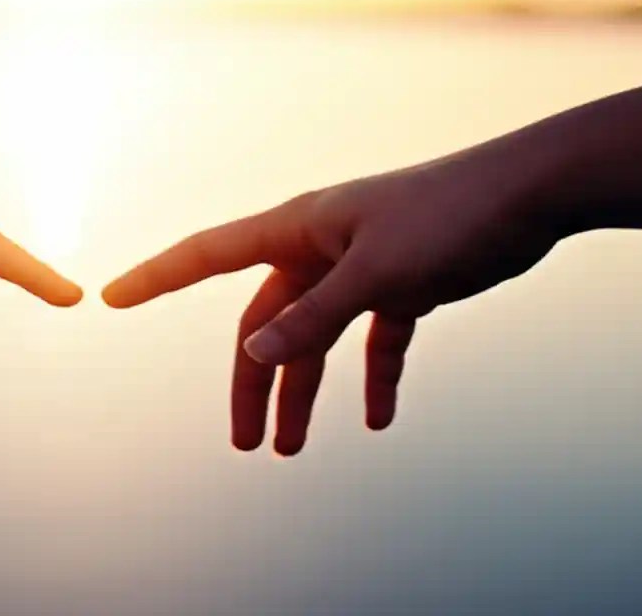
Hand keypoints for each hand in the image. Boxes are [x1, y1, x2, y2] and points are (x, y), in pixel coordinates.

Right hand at [103, 147, 560, 454]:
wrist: (530, 193)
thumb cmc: (450, 215)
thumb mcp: (378, 273)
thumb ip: (316, 316)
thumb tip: (254, 355)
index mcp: (297, 229)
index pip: (206, 254)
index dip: (155, 277)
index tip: (110, 297)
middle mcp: (318, 248)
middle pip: (266, 323)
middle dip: (256, 384)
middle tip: (250, 445)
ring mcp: (358, 267)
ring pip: (314, 338)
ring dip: (306, 392)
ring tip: (294, 448)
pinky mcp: (402, 284)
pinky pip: (373, 341)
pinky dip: (372, 376)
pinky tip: (378, 417)